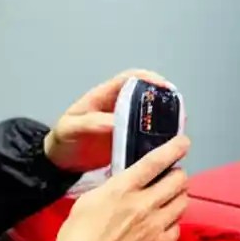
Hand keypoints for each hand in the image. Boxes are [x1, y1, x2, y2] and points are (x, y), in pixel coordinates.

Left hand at [43, 68, 173, 172]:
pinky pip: (146, 135)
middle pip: (145, 95)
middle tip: (177, 109)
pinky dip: (158, 137)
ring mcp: (124, 124)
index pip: (129, 78)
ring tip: (178, 127)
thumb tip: (113, 122)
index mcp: (103, 97)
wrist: (60, 162)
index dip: (148, 77)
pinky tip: (168, 144)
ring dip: (164, 118)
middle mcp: (117, 107)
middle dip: (163, 99)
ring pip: (149, 115)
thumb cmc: (63, 140)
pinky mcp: (127, 140)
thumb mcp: (70, 129)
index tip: (163, 85)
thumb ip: (90, 123)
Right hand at [55, 135, 190, 240]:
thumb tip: (127, 181)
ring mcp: (154, 226)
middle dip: (178, 174)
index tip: (182, 142)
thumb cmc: (79, 235)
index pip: (155, 161)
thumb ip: (114, 187)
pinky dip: (174, 222)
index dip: (173, 148)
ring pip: (182, 202)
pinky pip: (177, 227)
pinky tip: (164, 222)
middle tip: (174, 175)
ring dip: (179, 196)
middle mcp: (143, 205)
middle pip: (177, 180)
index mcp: (123, 189)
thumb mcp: (90, 199)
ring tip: (170, 197)